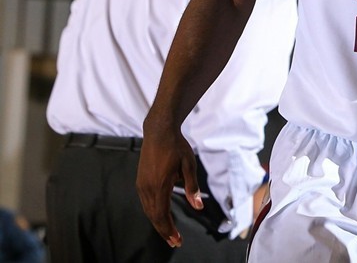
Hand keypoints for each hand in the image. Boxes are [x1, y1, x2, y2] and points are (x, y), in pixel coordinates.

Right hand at [136, 121, 201, 247]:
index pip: (162, 214)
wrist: (159, 132)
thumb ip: (192, 187)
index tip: (177, 240)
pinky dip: (153, 213)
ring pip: (148, 210)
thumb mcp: (189, 165)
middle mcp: (147, 187)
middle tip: (175, 242)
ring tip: (169, 234)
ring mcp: (142, 184)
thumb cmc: (176, 147)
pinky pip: (146, 202)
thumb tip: (198, 206)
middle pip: (154, 216)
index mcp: (160, 185)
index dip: (169, 229)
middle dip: (165, 231)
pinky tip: (160, 216)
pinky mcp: (140, 181)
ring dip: (158, 223)